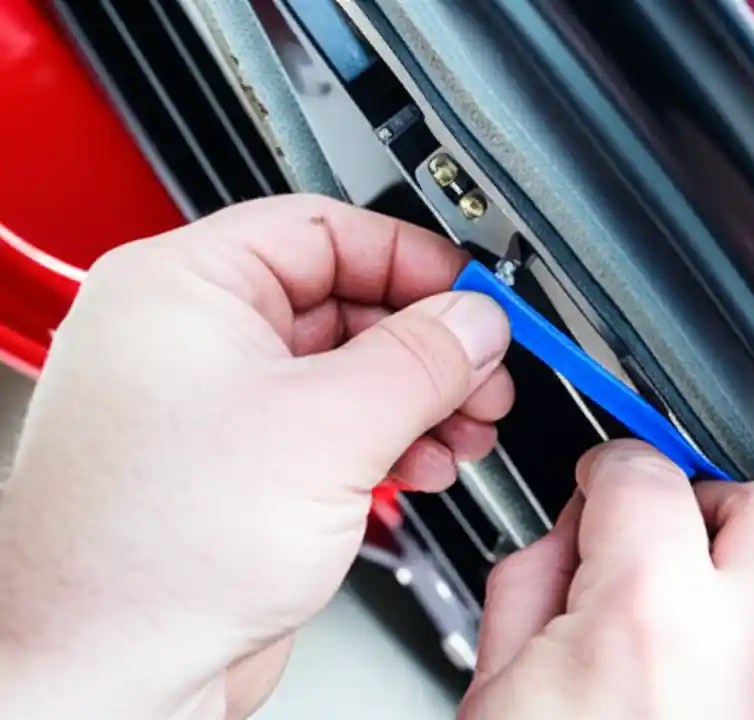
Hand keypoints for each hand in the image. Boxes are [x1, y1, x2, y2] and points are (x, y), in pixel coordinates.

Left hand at [0, 195, 512, 717]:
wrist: (103, 678)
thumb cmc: (149, 556)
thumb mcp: (328, 430)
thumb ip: (421, 360)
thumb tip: (477, 320)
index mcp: (184, 290)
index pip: (323, 231)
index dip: (413, 260)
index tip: (476, 294)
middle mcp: (193, 341)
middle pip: (344, 303)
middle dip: (429, 342)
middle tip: (485, 370)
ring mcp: (216, 409)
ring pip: (347, 372)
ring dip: (420, 398)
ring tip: (468, 425)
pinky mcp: (241, 470)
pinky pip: (331, 429)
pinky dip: (388, 441)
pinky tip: (426, 464)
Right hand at [461, 440, 753, 719]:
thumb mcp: (498, 703)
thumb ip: (530, 588)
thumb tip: (569, 533)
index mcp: (650, 625)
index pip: (644, 474)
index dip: (611, 475)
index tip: (607, 487)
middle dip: (707, 514)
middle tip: (663, 553)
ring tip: (701, 645)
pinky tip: (736, 693)